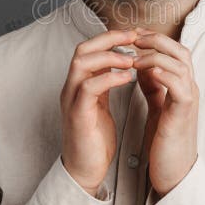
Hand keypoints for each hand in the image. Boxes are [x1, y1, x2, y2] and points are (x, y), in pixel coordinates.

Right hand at [60, 29, 137, 196]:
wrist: (85, 170)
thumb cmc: (95, 138)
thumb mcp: (101, 104)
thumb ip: (106, 83)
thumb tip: (121, 63)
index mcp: (78, 84)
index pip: (88, 48)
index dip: (110, 38)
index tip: (133, 34)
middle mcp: (71, 88)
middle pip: (82, 49)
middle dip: (108, 39)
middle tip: (133, 37)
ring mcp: (71, 100)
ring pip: (81, 63)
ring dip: (109, 56)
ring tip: (132, 59)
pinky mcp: (78, 114)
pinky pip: (89, 87)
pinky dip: (109, 78)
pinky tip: (129, 78)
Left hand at [131, 27, 198, 197]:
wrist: (175, 171)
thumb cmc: (165, 140)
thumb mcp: (158, 106)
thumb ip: (153, 85)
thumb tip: (142, 66)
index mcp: (182, 85)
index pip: (174, 50)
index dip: (154, 38)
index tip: (133, 33)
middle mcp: (189, 87)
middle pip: (180, 50)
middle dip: (156, 40)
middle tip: (133, 37)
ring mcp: (189, 99)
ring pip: (180, 64)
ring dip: (155, 55)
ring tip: (134, 55)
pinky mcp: (184, 113)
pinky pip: (180, 86)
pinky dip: (164, 75)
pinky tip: (147, 72)